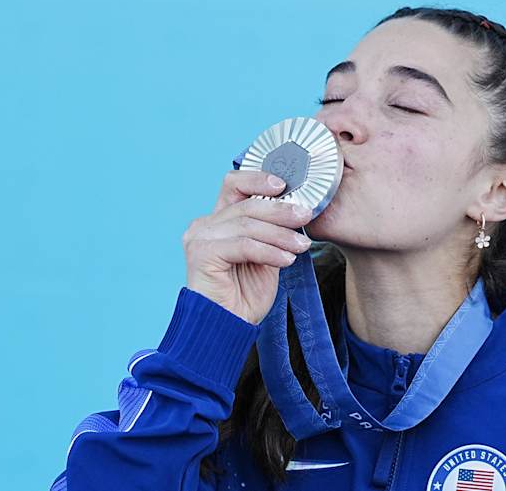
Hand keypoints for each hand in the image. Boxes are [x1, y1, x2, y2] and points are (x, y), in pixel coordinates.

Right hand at [182, 170, 312, 323]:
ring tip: (302, 247)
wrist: (226, 328)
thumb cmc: (244, 295)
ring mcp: (200, 238)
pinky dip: (269, 251)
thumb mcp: (266, 256)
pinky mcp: (202, 254)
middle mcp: (205, 225)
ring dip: (280, 235)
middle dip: (281, 210)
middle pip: (247, 204)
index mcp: (218, 220)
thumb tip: (297, 211)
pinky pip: (244, 245)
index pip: (235, 184)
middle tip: (305, 216)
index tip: (286, 185)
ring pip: (248, 224)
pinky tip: (286, 261)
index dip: (259, 179)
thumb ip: (272, 233)